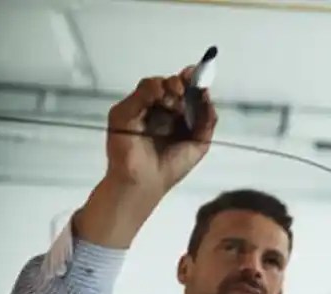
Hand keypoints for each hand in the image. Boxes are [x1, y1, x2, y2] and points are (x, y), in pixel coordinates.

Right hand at [104, 67, 217, 193]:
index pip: (180, 91)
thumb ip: (206, 120)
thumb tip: (207, 95)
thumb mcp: (199, 143)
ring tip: (175, 102)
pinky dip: (152, 91)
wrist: (147, 182)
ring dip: (168, 87)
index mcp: (172, 116)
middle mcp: (154, 110)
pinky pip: (138, 93)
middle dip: (180, 83)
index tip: (197, 75)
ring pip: (152, 84)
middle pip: (167, 84)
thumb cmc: (170, 167)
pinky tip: (163, 98)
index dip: (189, 81)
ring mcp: (138, 110)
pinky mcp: (123, 112)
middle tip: (185, 90)